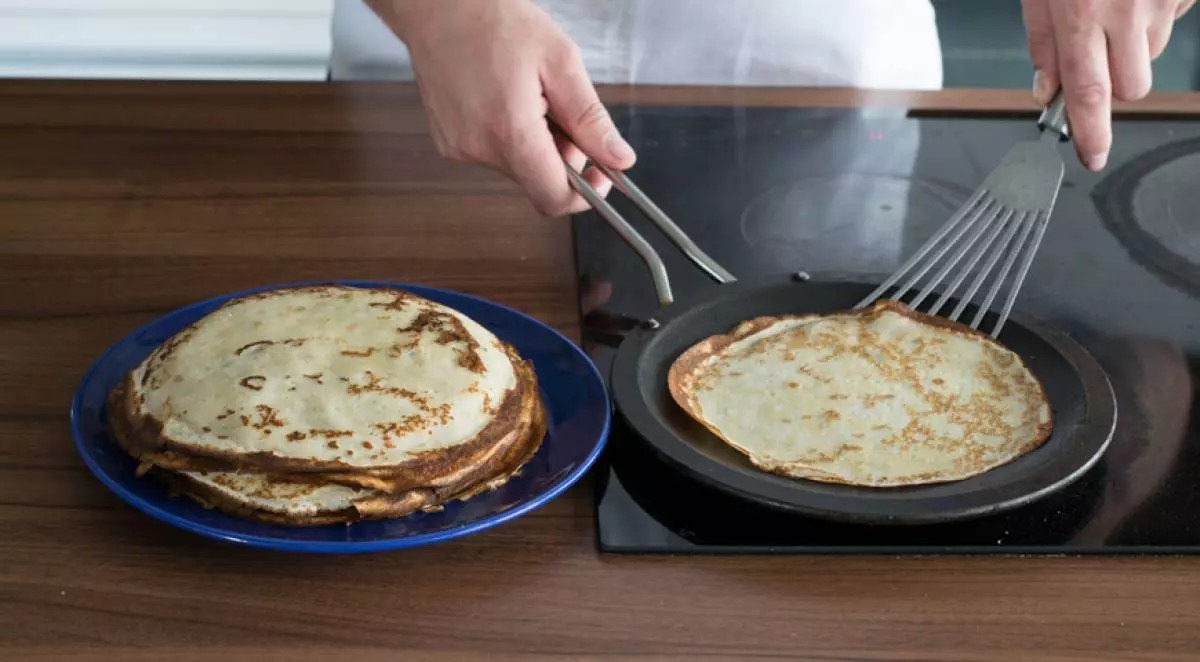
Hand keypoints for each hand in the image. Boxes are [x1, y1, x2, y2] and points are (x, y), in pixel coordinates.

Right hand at [368, 0, 634, 215]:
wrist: (438, 5)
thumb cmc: (495, 21)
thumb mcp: (560, 61)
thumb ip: (590, 118)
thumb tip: (619, 160)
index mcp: (509, 131)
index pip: (553, 198)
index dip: (584, 194)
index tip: (599, 173)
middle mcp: (478, 148)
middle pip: (537, 182)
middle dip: (561, 157)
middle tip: (561, 110)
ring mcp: (459, 148)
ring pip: (517, 168)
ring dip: (535, 145)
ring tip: (529, 96)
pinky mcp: (448, 143)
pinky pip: (493, 154)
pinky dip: (509, 137)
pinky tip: (504, 99)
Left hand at [1022, 0, 1195, 170]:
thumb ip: (1042, 41)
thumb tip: (1046, 91)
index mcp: (1081, 11)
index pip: (1088, 92)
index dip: (1091, 132)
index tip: (1093, 157)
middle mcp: (1126, 10)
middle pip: (1132, 87)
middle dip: (1114, 84)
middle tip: (1095, 48)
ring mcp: (1160, 1)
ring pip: (1151, 57)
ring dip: (1132, 47)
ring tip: (1113, 8)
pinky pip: (1171, 24)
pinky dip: (1152, 20)